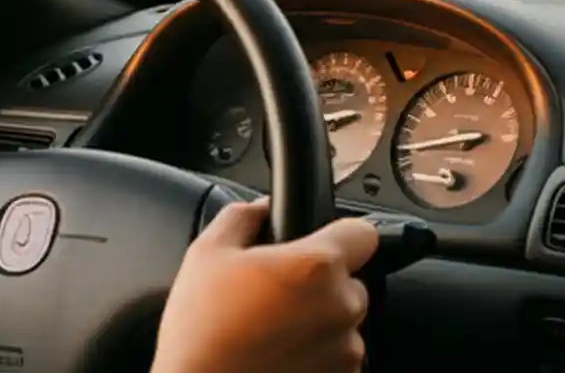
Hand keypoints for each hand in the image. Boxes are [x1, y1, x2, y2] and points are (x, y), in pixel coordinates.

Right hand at [152, 199, 378, 372]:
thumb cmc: (201, 330)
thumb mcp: (207, 253)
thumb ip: (243, 217)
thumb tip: (263, 208)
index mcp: (316, 266)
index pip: (363, 233)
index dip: (340, 233)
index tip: (320, 242)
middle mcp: (341, 308)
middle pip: (351, 281)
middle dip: (320, 284)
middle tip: (276, 293)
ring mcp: (346, 351)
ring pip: (343, 322)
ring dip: (319, 322)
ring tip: (271, 329)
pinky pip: (337, 357)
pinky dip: (316, 354)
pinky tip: (277, 354)